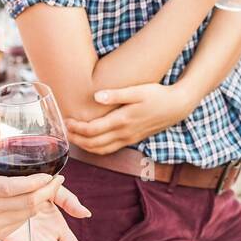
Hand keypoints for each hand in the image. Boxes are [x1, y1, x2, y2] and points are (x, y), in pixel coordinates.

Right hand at [0, 137, 86, 240]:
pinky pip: (21, 222)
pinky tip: (34, 200)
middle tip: (58, 179)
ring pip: (28, 213)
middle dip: (49, 191)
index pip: (14, 188)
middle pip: (28, 202)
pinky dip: (31, 211)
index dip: (36, 182)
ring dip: (42, 201)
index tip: (50, 174)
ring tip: (49, 187)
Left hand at [65, 83, 195, 154]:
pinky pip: (110, 149)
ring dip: (84, 145)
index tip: (66, 120)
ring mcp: (129, 138)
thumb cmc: (157, 95)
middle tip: (64, 130)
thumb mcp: (138, 91)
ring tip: (73, 137)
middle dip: (76, 139)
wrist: (177, 106)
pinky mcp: (132, 139)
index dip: (76, 128)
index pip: (92, 130)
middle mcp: (124, 133)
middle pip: (93, 143)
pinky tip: (91, 141)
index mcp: (123, 120)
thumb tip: (97, 96)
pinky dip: (96, 148)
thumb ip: (116, 94)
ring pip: (101, 149)